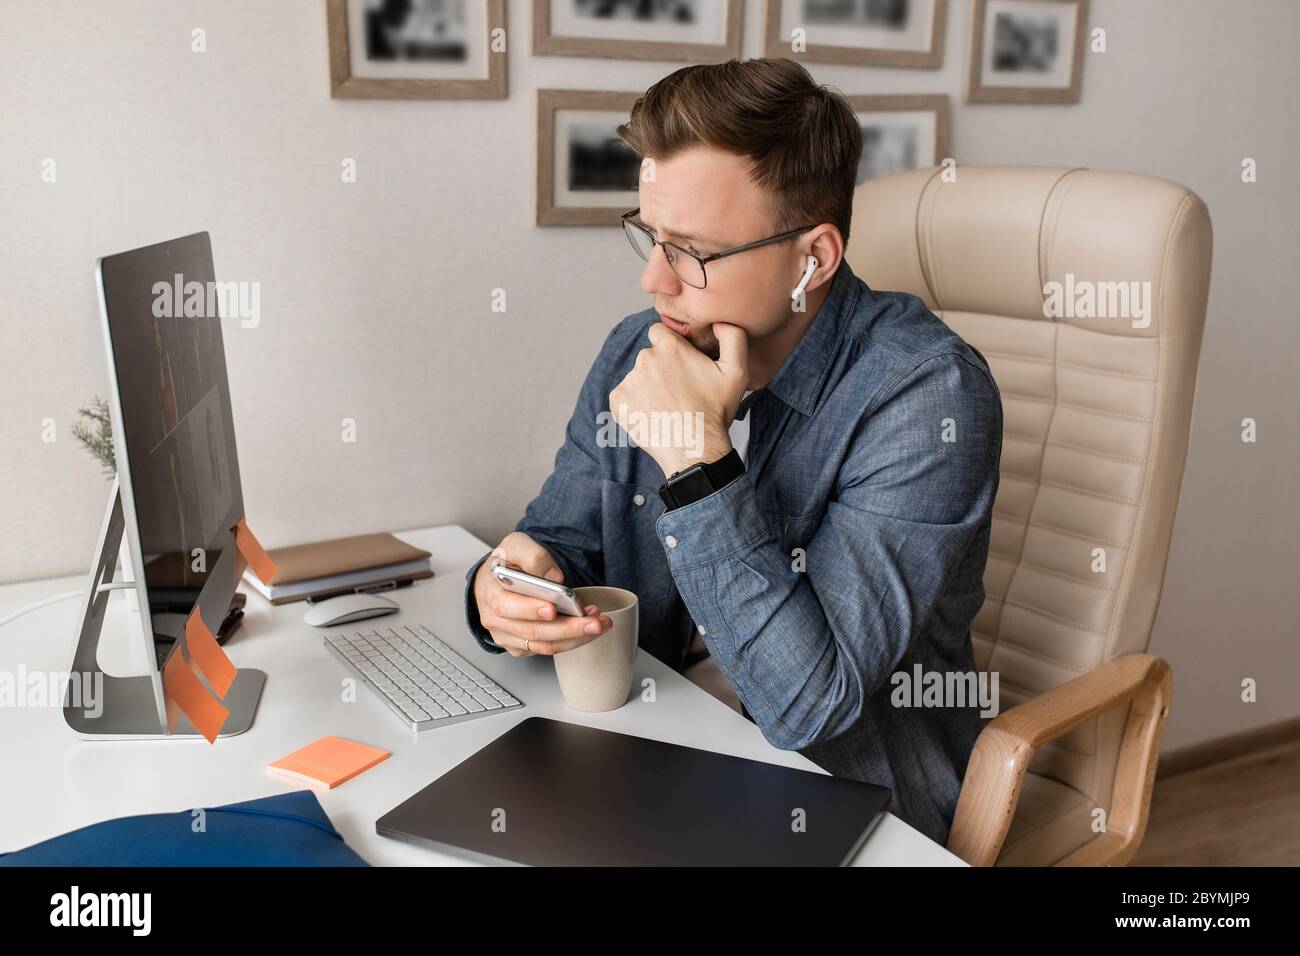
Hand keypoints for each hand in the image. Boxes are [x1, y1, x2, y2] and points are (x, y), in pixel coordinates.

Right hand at [472, 532, 611, 656]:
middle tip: (594, 621)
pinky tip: (586, 629)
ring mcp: (507, 636)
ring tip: (599, 624)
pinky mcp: (520, 646)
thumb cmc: (506, 563)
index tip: (553, 608)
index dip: (530, 610)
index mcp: (489, 592)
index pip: (506, 606)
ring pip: (543, 644)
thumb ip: (532, 556)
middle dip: (567, 628)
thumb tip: (554, 578)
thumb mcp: (515, 545)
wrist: (497, 578)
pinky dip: (570, 641)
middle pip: (532, 631)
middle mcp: (494, 619)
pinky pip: (547, 649)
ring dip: (575, 637)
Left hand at [608, 321, 747, 476]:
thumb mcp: (737, 371)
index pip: (661, 332)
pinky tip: (654, 415)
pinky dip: (635, 404)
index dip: (672, 347)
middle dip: (662, 369)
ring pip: (638, 377)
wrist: (694, 449)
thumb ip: (733, 336)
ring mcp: (628, 381)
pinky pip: (625, 396)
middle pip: (650, 356)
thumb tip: (718, 322)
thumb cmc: (716, 411)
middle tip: (679, 392)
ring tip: (668, 407)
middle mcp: (644, 358)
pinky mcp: (618, 402)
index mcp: (669, 346)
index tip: (682, 366)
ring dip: (649, 387)